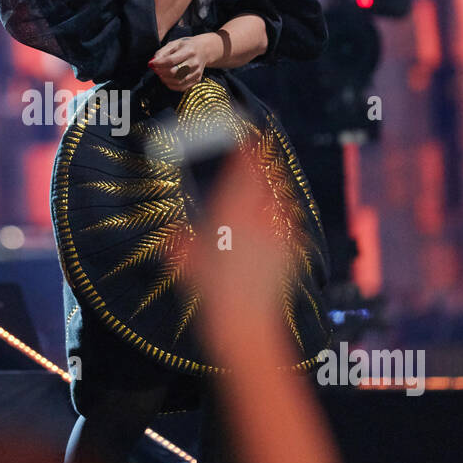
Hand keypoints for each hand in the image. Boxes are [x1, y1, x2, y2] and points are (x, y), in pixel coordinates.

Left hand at [149, 35, 217, 90]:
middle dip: (161, 72)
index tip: (151, 64)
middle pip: (174, 72)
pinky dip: (171, 86)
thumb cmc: (186, 46)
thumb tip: (152, 62)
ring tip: (160, 74)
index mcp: (189, 51)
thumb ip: (162, 52)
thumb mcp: (174, 44)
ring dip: (165, 80)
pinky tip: (167, 80)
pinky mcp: (197, 80)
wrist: (204, 50)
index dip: (159, 64)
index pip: (171, 60)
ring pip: (177, 81)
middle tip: (155, 69)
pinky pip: (182, 87)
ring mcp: (196, 73)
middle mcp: (194, 63)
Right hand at [180, 143, 286, 366]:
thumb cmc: (211, 293)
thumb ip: (180, 243)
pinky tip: (271, 228)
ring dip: (268, 195)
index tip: (249, 137)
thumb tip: (172, 234)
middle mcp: (257, 219)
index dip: (247, 151)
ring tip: (261, 193)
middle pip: (263, 183)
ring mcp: (277, 235)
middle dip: (258, 170)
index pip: (244, 170)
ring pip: (275, 204)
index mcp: (230, 213)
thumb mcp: (185, 264)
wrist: (245, 324)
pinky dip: (277, 222)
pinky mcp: (290, 253)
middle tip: (253, 159)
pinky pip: (284, 228)